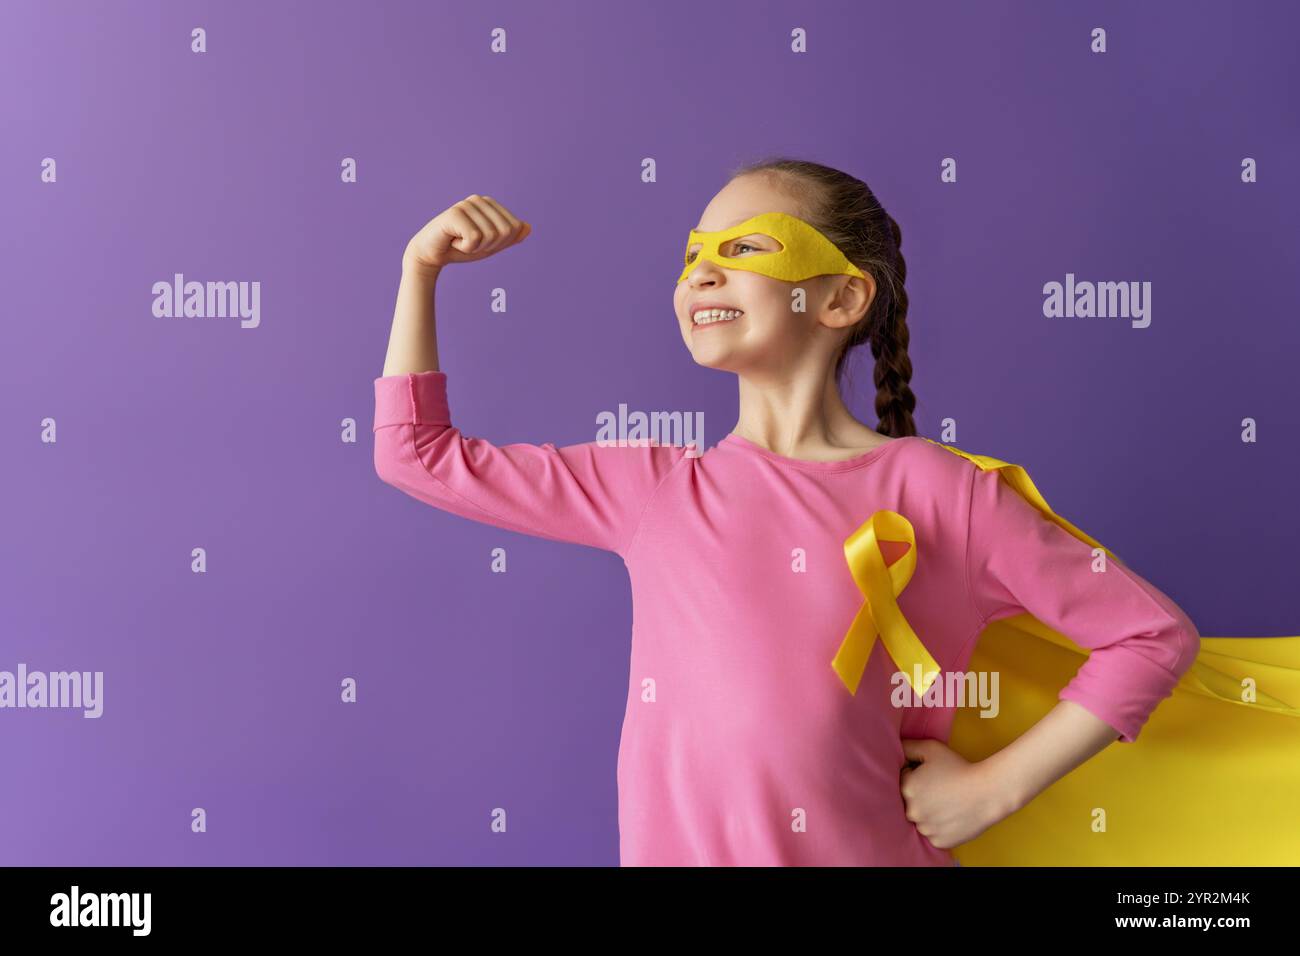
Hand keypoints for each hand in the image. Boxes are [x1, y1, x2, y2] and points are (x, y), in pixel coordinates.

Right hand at [403, 194, 531, 274]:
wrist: (432, 255)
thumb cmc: (461, 248)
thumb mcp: (490, 245)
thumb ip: (509, 238)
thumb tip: (528, 227)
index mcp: (489, 204)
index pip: (514, 228)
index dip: (500, 243)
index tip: (480, 242)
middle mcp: (478, 199)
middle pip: (504, 231)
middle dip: (489, 246)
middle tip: (469, 243)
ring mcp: (466, 204)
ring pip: (490, 236)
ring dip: (475, 247)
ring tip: (459, 241)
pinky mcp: (455, 213)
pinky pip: (475, 239)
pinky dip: (465, 248)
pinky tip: (452, 241)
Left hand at [898, 737, 1012, 849]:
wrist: (987, 792)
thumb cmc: (959, 768)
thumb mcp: (931, 748)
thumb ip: (907, 747)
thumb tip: (895, 748)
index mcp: (907, 788)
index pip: (904, 781)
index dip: (918, 775)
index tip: (933, 775)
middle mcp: (912, 811)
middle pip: (910, 802)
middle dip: (921, 795)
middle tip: (941, 790)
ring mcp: (925, 828)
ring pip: (921, 820)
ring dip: (929, 813)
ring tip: (947, 803)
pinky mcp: (938, 841)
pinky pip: (933, 834)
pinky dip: (940, 827)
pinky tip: (951, 816)